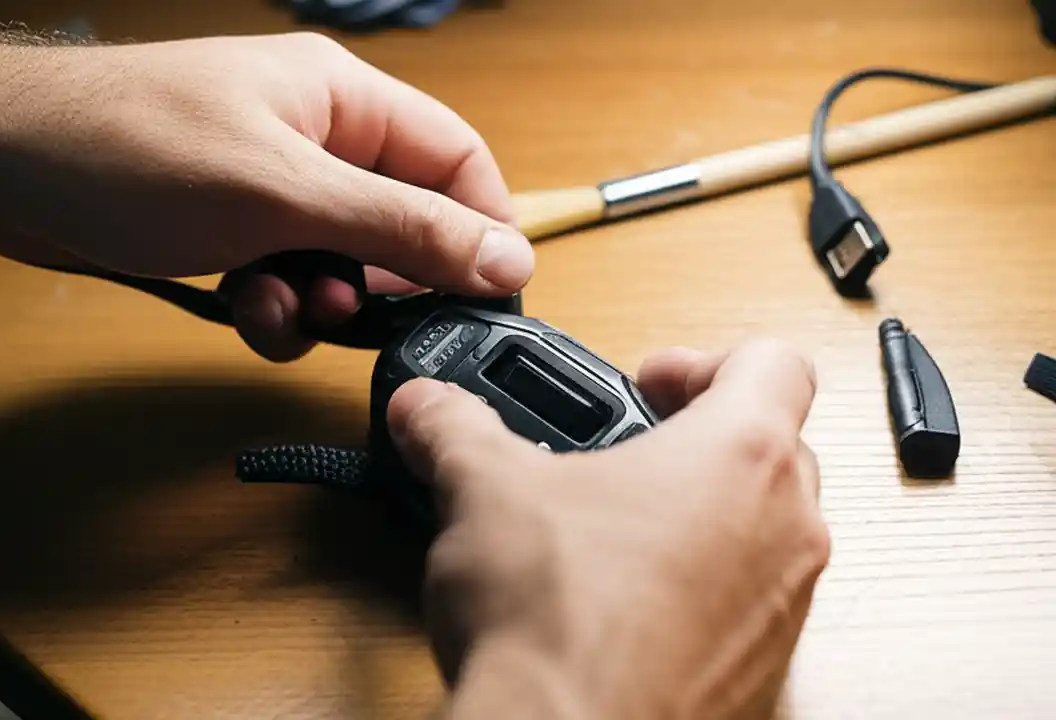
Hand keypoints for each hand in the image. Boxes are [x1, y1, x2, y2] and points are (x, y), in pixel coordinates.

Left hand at [0, 33, 531, 359]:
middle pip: (400, 223)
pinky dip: (274, 308)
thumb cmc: (131, 149)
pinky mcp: (230, 228)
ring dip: (322, 304)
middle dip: (382, 282)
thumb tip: (506, 258)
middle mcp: (315, 139)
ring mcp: (269, 186)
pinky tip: (243, 308)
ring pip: (342, 265)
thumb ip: (403, 229)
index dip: (482, 230)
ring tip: (278, 309)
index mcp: (344, 101)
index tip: (486, 300)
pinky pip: (287, 280)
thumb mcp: (285, 195)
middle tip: (356, 314)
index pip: (456, 161)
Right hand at [387, 340, 829, 718]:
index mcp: (741, 456)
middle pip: (774, 446)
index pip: (774, 362)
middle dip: (697, 440)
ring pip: (765, 531)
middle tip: (627, 456)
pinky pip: (747, 607)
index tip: (647, 382)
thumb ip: (456, 428)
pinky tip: (622, 609)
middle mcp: (787, 529)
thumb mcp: (484, 490)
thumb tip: (426, 406)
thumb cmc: (557, 621)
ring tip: (615, 534)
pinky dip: (700, 593)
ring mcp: (785, 609)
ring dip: (703, 518)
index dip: (705, 358)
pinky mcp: (764, 674)